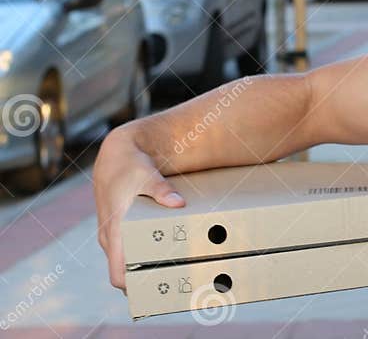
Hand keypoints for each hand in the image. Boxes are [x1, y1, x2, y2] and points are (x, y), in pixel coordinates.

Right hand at [93, 127, 185, 290]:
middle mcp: (109, 238)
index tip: (156, 292)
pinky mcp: (117, 229)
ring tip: (173, 271)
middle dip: (144, 281)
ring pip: (125, 262)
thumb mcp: (146, 175)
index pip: (117, 274)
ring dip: (143, 268)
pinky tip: (162, 254)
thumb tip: (178, 202)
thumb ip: (161, 190)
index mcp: (114, 231)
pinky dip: (140, 256)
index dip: (134, 289)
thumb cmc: (129, 166)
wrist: (114, 155)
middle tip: (175, 284)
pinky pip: (127, 251)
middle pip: (124, 273)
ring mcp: (111, 235)